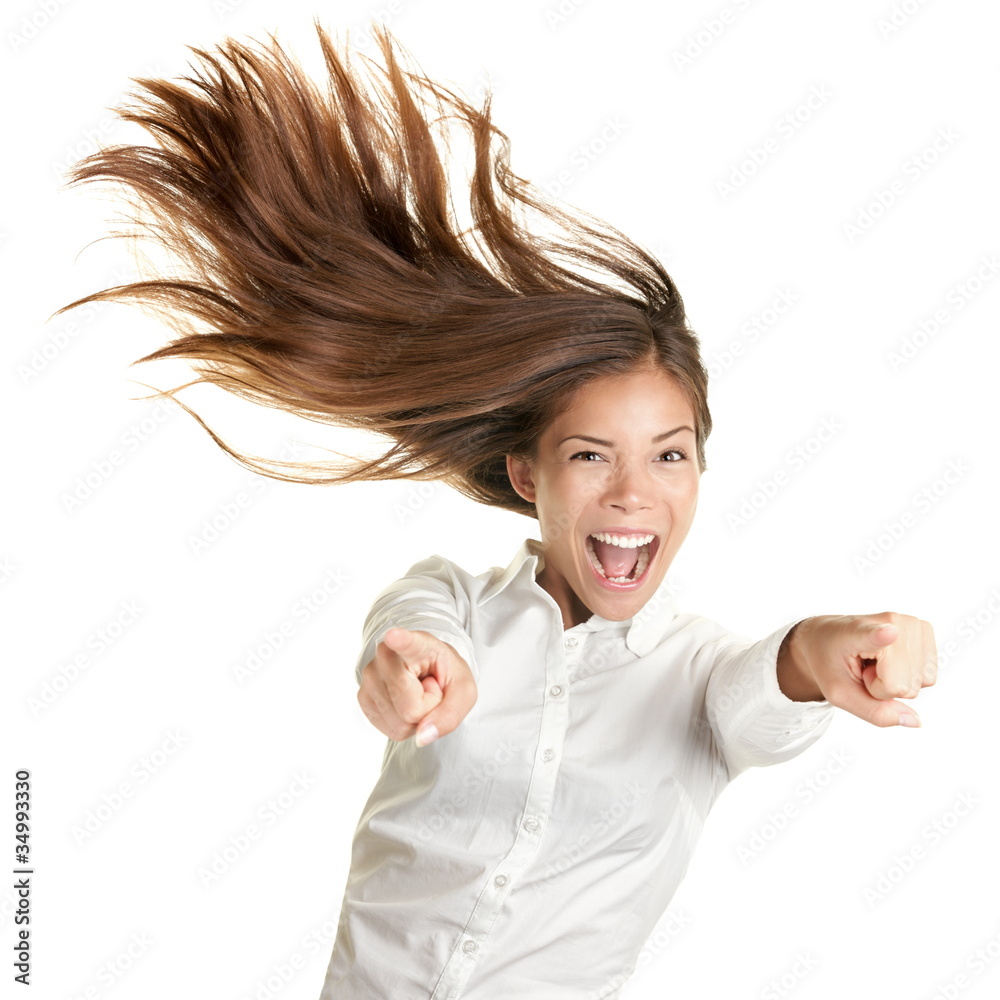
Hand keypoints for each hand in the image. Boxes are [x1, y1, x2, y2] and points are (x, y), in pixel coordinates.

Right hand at [357, 627, 477, 746]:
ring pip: (400, 724)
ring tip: (416, 693)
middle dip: (428, 709)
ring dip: (415, 718)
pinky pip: (390, 730)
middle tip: (429, 688)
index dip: (400, 641)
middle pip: (411, 709)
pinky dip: (403, 724)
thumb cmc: (446, 677)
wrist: (427, 672)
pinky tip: (404, 702)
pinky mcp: (362, 697)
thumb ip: (450, 714)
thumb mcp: (463, 692)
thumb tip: (421, 738)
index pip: (406, 643)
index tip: (393, 636)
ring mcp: (370, 677)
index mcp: (417, 645)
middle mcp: (386, 656)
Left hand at [779, 612, 936, 726]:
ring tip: (873, 663)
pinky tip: (889, 660)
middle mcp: (890, 622)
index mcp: (856, 633)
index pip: (875, 635)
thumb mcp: (839, 694)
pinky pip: (929, 676)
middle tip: (864, 669)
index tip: (889, 632)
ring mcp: (911, 623)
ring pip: (922, 682)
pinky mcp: (925, 629)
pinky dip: (909, 676)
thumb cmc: (830, 661)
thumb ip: (874, 712)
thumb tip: (915, 720)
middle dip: (884, 688)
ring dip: (897, 682)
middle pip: (905, 686)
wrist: (827, 636)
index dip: (883, 636)